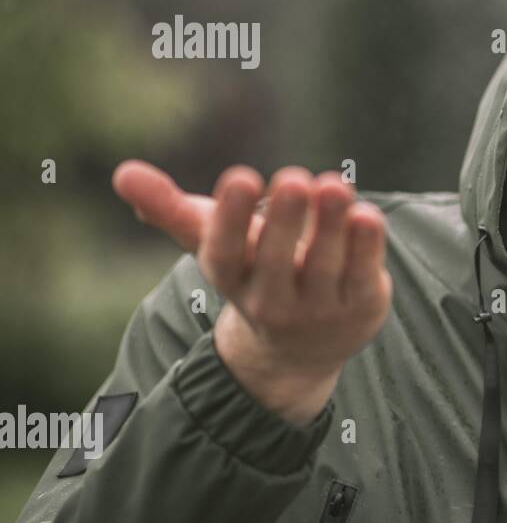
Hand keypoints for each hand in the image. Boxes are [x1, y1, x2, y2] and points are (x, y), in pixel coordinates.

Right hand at [112, 160, 390, 424]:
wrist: (300, 349)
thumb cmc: (254, 272)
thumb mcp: (214, 242)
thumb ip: (170, 208)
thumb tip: (121, 172)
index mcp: (232, 278)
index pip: (225, 252)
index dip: (232, 217)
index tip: (240, 176)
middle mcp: (273, 299)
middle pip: (278, 261)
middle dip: (284, 220)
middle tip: (293, 179)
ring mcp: (320, 307)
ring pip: (326, 266)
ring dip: (331, 226)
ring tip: (334, 186)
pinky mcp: (361, 306)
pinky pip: (363, 275)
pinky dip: (367, 247)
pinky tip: (368, 214)